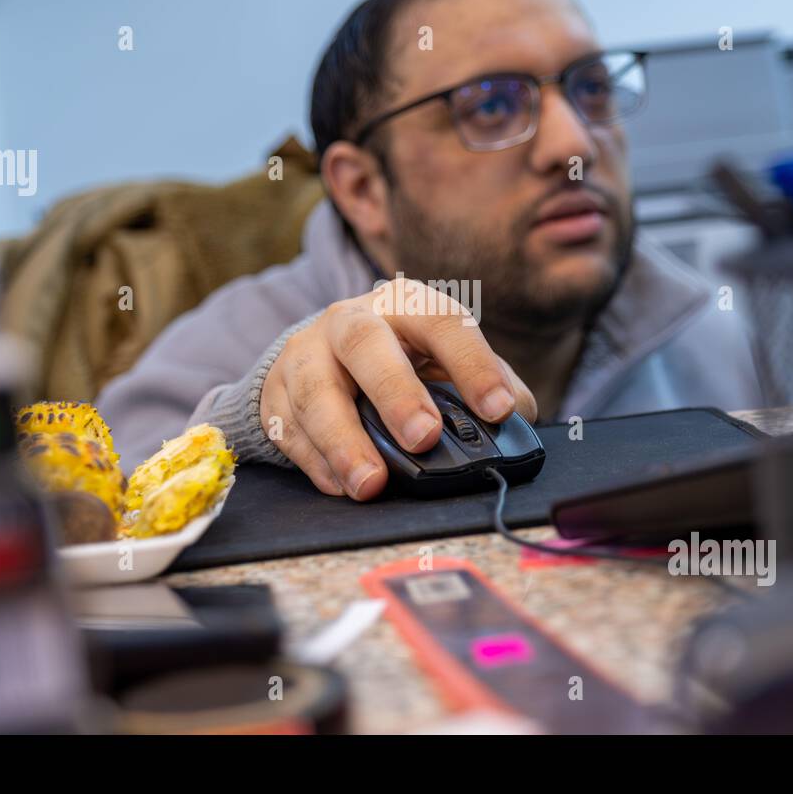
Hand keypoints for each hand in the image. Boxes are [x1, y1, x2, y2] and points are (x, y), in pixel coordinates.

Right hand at [259, 277, 537, 498]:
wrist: (325, 356)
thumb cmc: (402, 361)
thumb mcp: (447, 362)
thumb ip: (489, 386)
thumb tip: (517, 421)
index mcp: (405, 307)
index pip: (443, 323)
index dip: (473, 365)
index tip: (499, 409)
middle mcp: (351, 321)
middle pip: (365, 344)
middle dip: (395, 392)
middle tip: (424, 439)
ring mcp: (306, 354)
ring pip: (315, 390)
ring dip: (343, 440)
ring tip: (371, 483)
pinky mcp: (275, 393)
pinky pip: (288, 428)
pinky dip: (315, 462)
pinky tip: (342, 486)